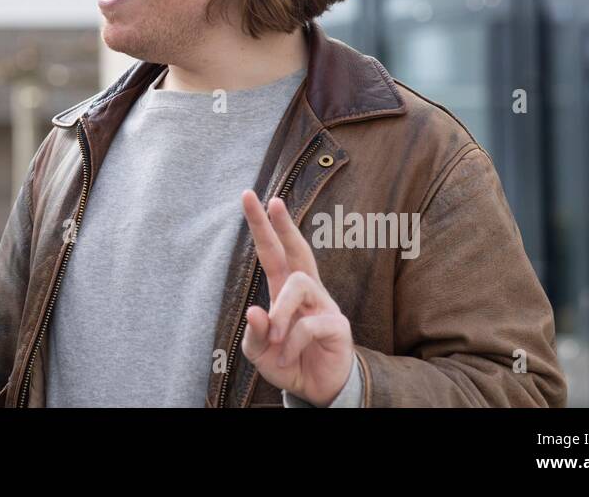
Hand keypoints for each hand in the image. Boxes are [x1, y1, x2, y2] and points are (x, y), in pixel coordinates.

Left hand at [239, 191, 353, 404]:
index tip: (251, 196)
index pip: (272, 252)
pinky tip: (289, 357)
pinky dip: (291, 345)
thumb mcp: (260, 352)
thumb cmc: (288, 363)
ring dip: (280, 313)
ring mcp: (324, 306)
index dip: (263, 226)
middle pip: (298, 249)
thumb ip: (255, 333)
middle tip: (272, 200)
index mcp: (284, 291)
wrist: (316, 391)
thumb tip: (254, 311)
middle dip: (283, 224)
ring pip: (298, 285)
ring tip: (277, 342)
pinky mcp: (337, 325)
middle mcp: (306, 292)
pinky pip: (308, 325)